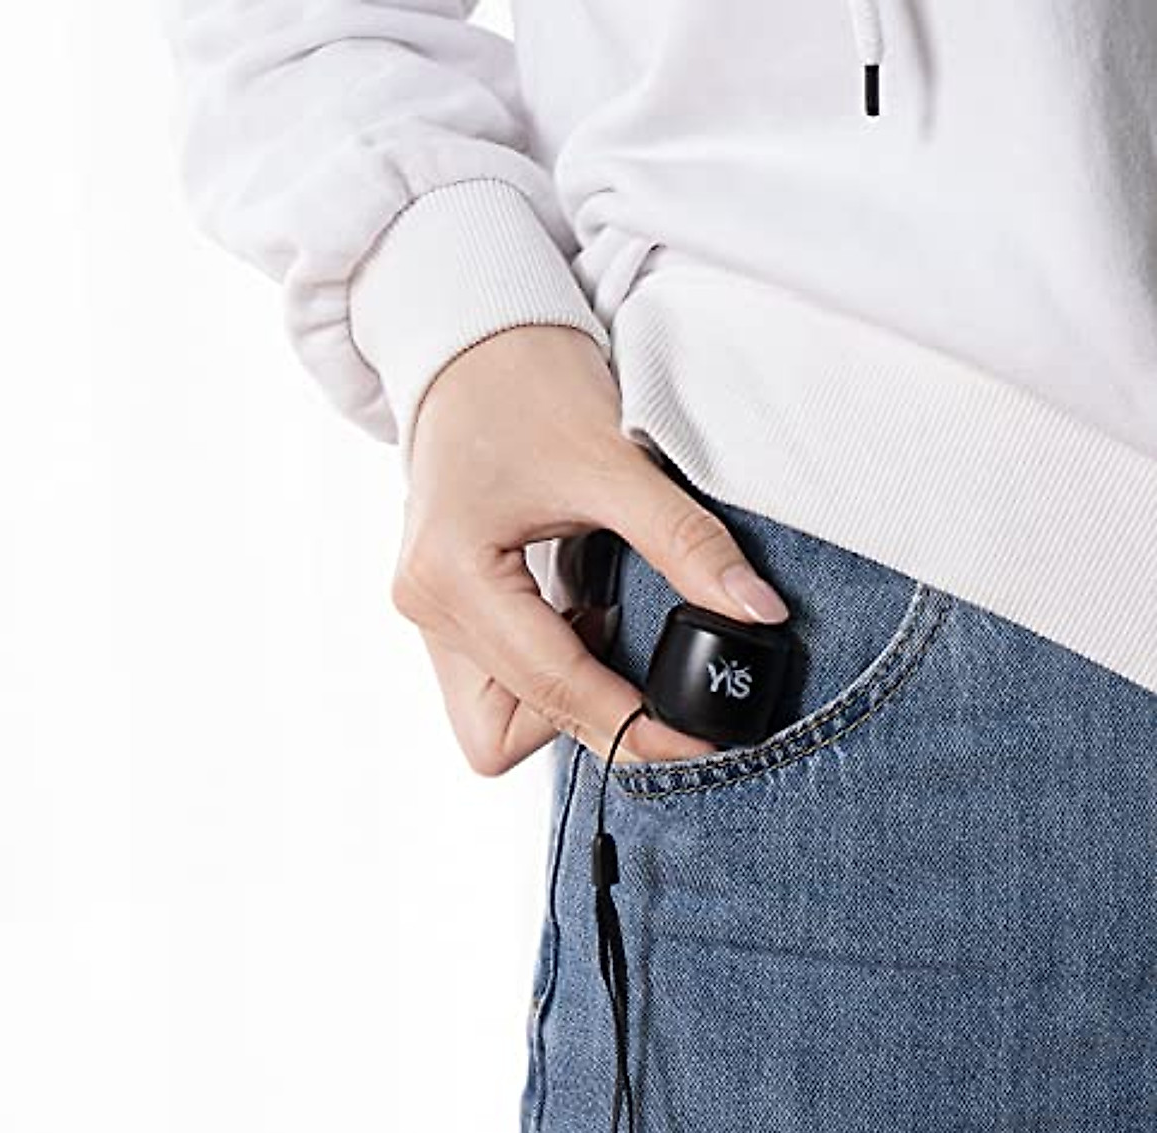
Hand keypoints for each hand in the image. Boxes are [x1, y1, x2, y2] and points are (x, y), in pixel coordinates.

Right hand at [391, 325, 789, 774]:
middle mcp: (426, 608)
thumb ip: (687, 544)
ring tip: (607, 624)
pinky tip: (582, 616)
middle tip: (651, 671)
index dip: (633, 724)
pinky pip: (497, 681)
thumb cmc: (525, 383)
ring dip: (564, 698)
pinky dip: (550, 671)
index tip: (701, 739)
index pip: (551, 687)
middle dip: (587, 717)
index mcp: (451, 577)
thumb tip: (758, 613)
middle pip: (505, 731)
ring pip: (494, 719)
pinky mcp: (447, 606)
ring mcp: (429, 612)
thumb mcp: (612, 462)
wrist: (476, 340)